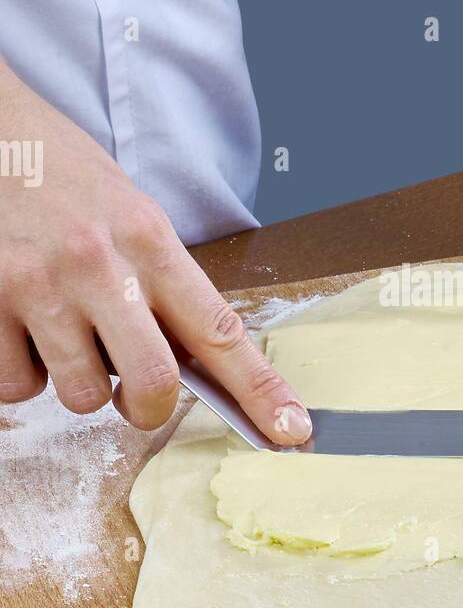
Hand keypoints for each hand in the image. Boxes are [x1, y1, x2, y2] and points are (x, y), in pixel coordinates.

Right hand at [0, 62, 310, 440]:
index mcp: (149, 239)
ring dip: (77, 381)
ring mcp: (39, 285)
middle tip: (133, 394)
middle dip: (148, 407)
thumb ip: (161, 283)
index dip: (260, 390)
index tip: (291, 429)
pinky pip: (18, 386)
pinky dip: (22, 373)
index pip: (219, 330)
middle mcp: (99, 264)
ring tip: (61, 331)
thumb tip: (190, 363)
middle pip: (153, 384)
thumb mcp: (130, 213)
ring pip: (81, 395)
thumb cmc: (61, 177)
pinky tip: (19, 328)